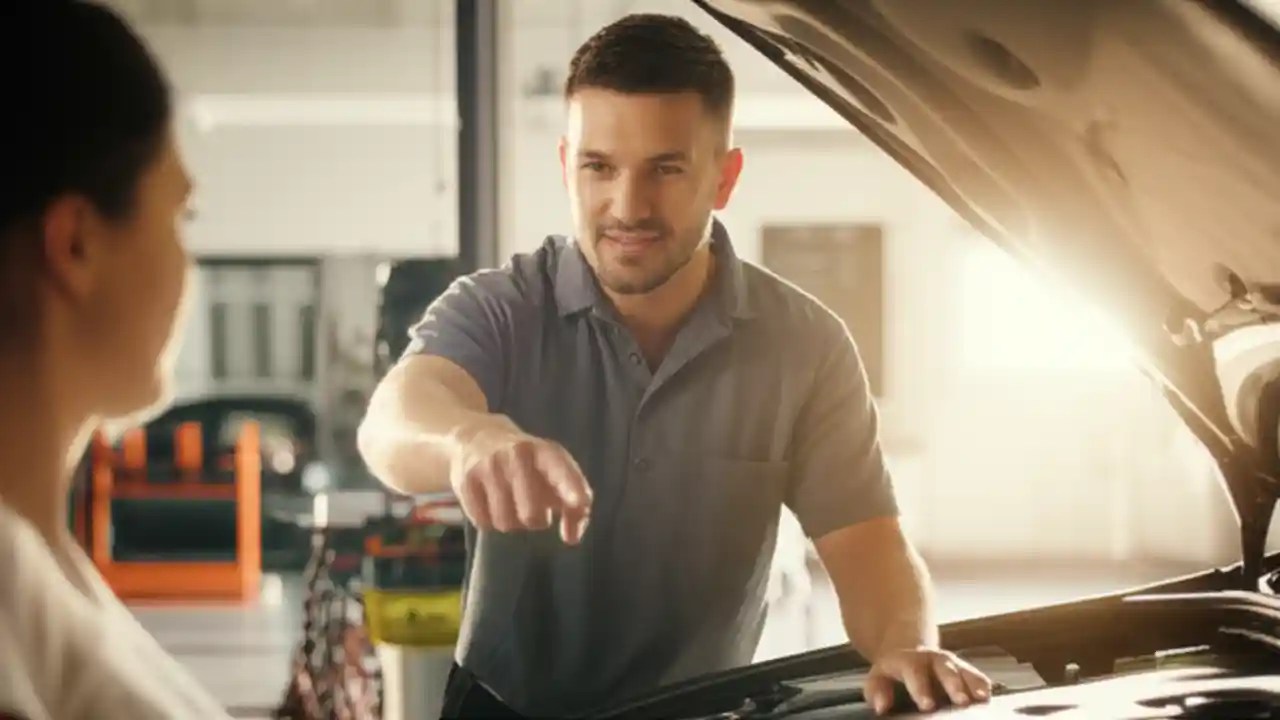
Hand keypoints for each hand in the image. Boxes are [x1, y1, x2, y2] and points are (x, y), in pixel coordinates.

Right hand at [451, 419, 592, 543]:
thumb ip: (575, 507)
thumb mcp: (555, 475)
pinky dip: (488, 520)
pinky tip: (489, 502)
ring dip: (511, 522)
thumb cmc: (528, 466)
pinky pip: (483, 522)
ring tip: (510, 503)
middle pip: (532, 515)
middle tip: (531, 507)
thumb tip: (572, 538)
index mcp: (545, 452)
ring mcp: (489, 466)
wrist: (476, 438)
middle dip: (535, 520)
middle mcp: (517, 455)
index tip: (580, 502)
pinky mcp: (465, 481)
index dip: (571, 488)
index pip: (560, 469)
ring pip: (506, 523)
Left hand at [863, 646, 990, 714]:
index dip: (921, 688)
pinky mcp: (964, 670)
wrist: (907, 653)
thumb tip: (881, 707)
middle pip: (945, 668)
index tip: (927, 705)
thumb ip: (877, 691)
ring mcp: (951, 663)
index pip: (915, 672)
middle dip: (954, 684)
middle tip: (961, 701)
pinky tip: (988, 697)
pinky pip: (976, 676)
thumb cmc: (892, 673)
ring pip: (964, 670)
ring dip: (974, 683)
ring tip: (982, 698)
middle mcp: (933, 659)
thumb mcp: (877, 678)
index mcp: (909, 660)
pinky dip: (983, 685)